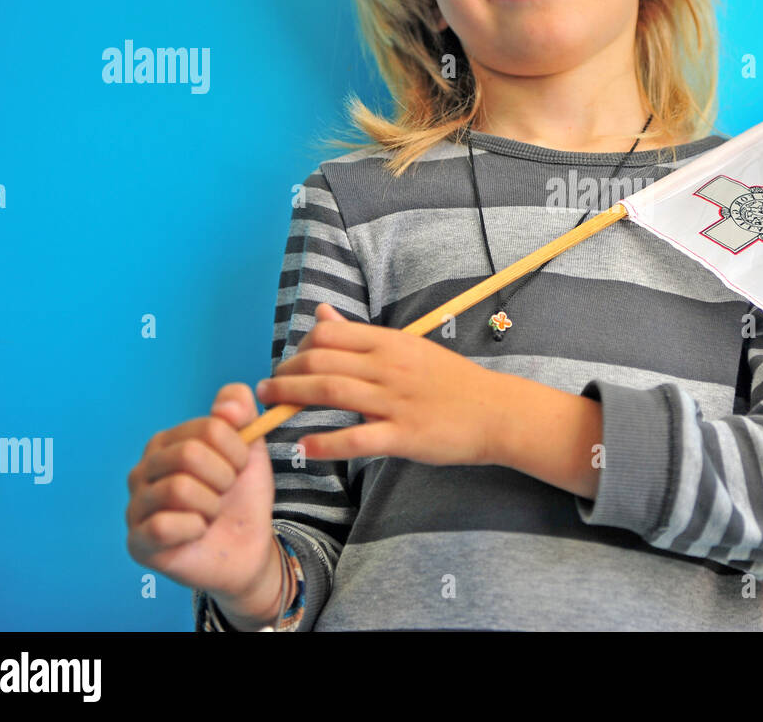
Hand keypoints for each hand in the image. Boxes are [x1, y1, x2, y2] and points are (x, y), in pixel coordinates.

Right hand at [126, 384, 279, 607]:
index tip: (239, 467)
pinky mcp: (137, 542)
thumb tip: (227, 404)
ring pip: (179, 489)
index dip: (237, 449)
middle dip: (224, 477)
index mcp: (166, 443)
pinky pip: (165, 526)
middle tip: (225, 492)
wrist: (248, 547)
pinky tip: (197, 532)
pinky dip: (195, 529)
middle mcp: (142, 470)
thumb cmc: (241, 496)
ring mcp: (135, 506)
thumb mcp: (250, 449)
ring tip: (210, 512)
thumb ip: (242, 413)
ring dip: (211, 505)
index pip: (210, 427)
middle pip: (190, 454)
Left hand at [255, 303, 508, 466]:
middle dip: (284, 375)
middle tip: (266, 389)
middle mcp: (389, 367)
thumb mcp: (408, 347)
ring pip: (331, 393)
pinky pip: (357, 438)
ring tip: (269, 411)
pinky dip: (326, 443)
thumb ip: (361, 335)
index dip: (298, 349)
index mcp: (390, 343)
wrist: (496, 411)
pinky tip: (304, 447)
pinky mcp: (405, 435)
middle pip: (321, 362)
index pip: (329, 335)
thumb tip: (321, 314)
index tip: (288, 365)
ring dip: (291, 400)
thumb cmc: (451, 381)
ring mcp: (396, 401)